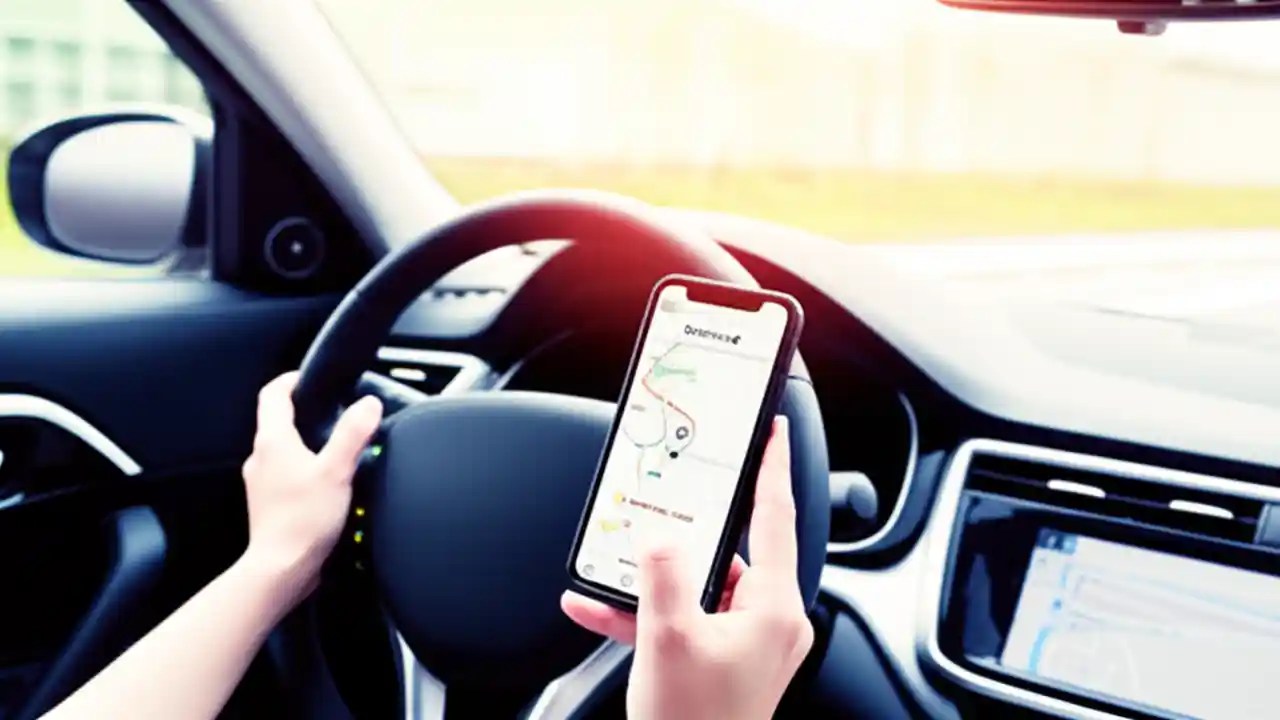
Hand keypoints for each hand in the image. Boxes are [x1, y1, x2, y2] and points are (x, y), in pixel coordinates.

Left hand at [239, 372, 382, 604]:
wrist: (281, 569)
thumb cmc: (303, 521)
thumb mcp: (337, 471)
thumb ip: (353, 433)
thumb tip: (368, 403)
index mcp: (273, 442)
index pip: (272, 394)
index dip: (290, 379)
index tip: (309, 377)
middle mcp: (261, 458)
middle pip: (276, 420)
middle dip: (302, 411)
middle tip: (331, 410)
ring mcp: (261, 482)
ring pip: (281, 448)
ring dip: (303, 441)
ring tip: (332, 446)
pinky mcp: (268, 503)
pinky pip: (284, 473)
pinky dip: (302, 468)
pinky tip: (324, 482)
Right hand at [562, 417, 812, 719]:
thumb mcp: (667, 639)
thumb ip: (662, 574)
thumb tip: (660, 533)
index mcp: (774, 609)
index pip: (777, 518)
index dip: (771, 468)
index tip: (771, 432)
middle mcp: (770, 623)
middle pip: (728, 556)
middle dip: (681, 539)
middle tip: (660, 510)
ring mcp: (747, 645)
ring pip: (699, 590)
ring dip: (652, 583)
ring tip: (610, 573)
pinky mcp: (723, 663)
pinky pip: (686, 622)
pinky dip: (647, 615)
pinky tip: (599, 608)